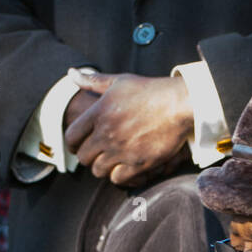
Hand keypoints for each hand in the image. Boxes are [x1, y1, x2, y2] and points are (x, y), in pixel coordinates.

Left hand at [64, 71, 192, 184]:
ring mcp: (122, 150)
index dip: (72, 144)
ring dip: (103, 168)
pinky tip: (125, 169)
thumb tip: (71, 73)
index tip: (78, 146)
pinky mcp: (138, 163)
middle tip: (97, 155)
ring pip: (98, 170)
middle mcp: (107, 133)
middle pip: (84, 157)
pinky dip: (119, 176)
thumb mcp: (120, 81)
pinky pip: (117, 179)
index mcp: (98, 112)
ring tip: (111, 162)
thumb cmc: (150, 90)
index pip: (71, 137)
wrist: (180, 104)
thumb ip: (93, 80)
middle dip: (88, 157)